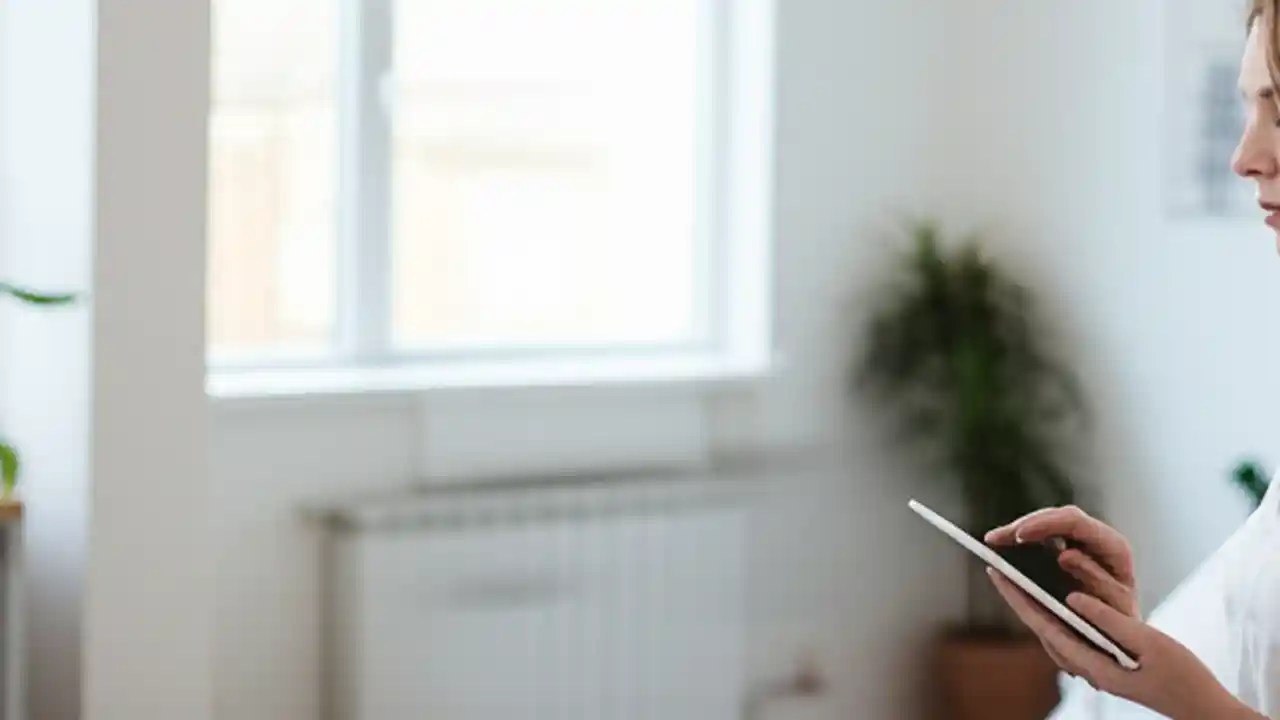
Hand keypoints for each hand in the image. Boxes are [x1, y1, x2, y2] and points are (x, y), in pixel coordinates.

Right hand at [985, 505, 1138, 618]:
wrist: (1124, 639)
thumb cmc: (1124, 628)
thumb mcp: (1115, 611)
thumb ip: (1097, 583)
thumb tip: (1064, 555)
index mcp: (1114, 549)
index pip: (1076, 522)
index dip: (1045, 525)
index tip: (1019, 536)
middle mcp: (1100, 540)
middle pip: (1059, 517)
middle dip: (1025, 525)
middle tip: (995, 538)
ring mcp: (1086, 543)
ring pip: (1049, 523)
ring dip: (1019, 530)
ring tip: (994, 541)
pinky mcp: (1070, 550)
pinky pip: (1043, 538)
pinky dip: (1021, 541)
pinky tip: (1002, 546)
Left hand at [988, 570, 1260, 719]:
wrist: (1199, 706)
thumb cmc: (1180, 675)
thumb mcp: (1148, 643)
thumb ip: (1108, 621)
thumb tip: (1073, 599)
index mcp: (1092, 663)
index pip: (1043, 623)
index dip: (1017, 596)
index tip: (996, 571)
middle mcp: (1085, 667)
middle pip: (1040, 625)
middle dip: (1017, 596)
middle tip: (998, 566)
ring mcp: (1092, 666)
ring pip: (1051, 629)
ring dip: (1033, 603)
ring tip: (1017, 575)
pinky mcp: (1101, 662)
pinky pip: (1068, 632)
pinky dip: (1054, 611)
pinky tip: (1052, 596)